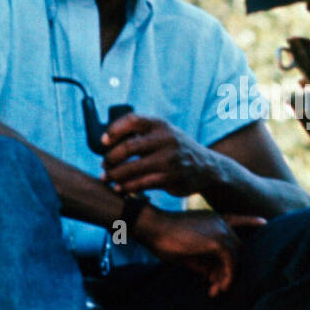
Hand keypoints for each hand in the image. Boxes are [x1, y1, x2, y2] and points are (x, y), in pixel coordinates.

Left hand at [100, 114, 215, 196]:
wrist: (206, 168)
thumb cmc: (175, 150)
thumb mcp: (164, 134)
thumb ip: (142, 133)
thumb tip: (106, 140)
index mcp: (161, 125)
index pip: (132, 121)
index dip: (114, 131)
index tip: (103, 142)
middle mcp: (166, 139)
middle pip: (128, 147)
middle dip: (111, 158)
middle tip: (104, 165)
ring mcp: (169, 159)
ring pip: (132, 168)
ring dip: (115, 175)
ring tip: (107, 178)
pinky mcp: (170, 178)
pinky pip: (141, 184)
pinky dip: (127, 187)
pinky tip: (120, 189)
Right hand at [133, 207, 265, 296]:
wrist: (151, 226)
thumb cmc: (163, 237)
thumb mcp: (186, 251)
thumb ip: (203, 261)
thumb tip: (213, 275)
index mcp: (213, 219)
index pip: (237, 219)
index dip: (250, 221)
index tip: (264, 222)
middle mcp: (221, 222)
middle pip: (236, 248)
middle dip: (229, 269)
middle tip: (215, 287)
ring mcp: (221, 229)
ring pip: (235, 256)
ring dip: (227, 276)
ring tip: (215, 291)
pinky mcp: (218, 240)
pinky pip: (231, 262)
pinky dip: (227, 276)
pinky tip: (218, 287)